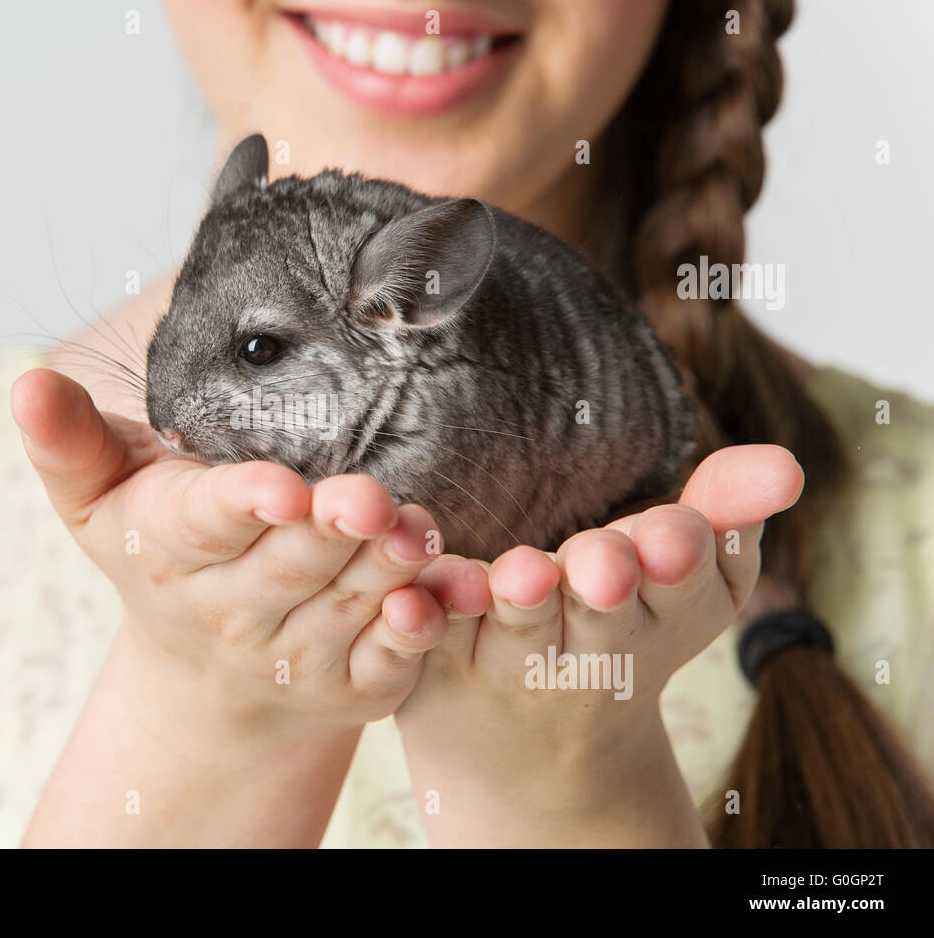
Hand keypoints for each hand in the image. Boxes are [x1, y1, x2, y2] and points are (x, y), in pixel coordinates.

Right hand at [11, 368, 486, 737]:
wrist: (206, 672)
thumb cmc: (157, 550)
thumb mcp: (101, 498)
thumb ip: (70, 442)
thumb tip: (25, 382)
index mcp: (174, 550)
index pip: (206, 524)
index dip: (243, 505)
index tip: (280, 487)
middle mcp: (233, 609)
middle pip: (288, 566)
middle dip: (330, 532)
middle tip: (369, 498)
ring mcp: (294, 653)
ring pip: (345, 608)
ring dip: (385, 574)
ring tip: (418, 531)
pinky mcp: (353, 682)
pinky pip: (390, 661)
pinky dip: (417, 635)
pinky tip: (443, 601)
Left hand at [395, 444, 804, 846]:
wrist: (536, 750)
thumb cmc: (622, 624)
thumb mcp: (686, 576)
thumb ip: (726, 510)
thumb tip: (789, 464)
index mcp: (658, 617)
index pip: (681, 585)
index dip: (676, 558)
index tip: (674, 535)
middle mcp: (592, 652)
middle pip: (602, 614)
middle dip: (604, 582)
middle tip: (602, 564)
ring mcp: (514, 666)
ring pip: (520, 633)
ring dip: (523, 603)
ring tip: (523, 575)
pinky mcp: (441, 667)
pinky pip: (434, 639)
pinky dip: (427, 616)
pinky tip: (423, 587)